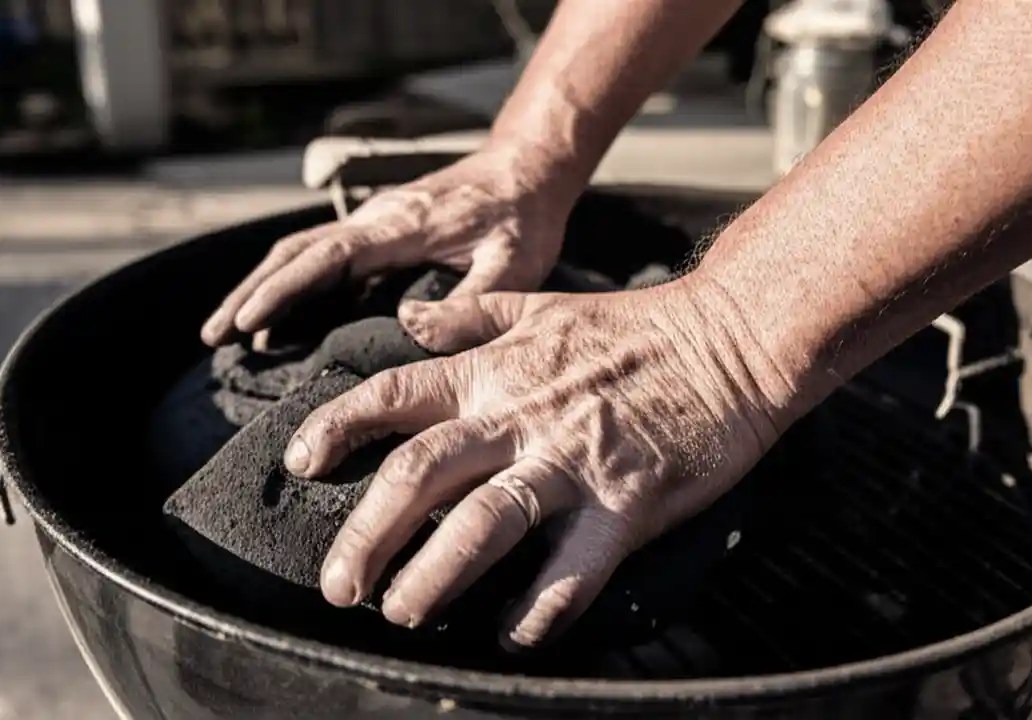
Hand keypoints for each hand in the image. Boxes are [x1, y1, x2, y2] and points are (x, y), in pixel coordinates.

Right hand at [200, 144, 577, 346]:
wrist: (528, 169)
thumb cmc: (524, 216)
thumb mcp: (515, 260)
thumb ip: (473, 296)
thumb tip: (414, 329)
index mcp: (401, 226)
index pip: (327, 257)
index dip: (283, 288)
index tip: (246, 320)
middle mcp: (377, 220)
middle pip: (295, 251)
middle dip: (251, 291)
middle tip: (213, 335)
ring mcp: (375, 224)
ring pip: (302, 252)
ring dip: (263, 286)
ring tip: (229, 330)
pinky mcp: (382, 234)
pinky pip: (325, 259)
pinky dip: (292, 284)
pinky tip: (280, 316)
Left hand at [282, 278, 793, 648]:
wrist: (733, 338)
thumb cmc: (634, 326)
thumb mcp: (540, 303)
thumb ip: (468, 317)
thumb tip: (405, 319)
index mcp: (496, 370)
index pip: (396, 396)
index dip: (337, 428)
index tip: (298, 462)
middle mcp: (522, 416)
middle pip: (421, 474)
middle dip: (368, 532)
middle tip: (340, 585)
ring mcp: (574, 461)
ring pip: (484, 523)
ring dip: (433, 575)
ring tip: (401, 613)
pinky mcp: (627, 504)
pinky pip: (573, 570)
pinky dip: (538, 608)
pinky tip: (512, 636)